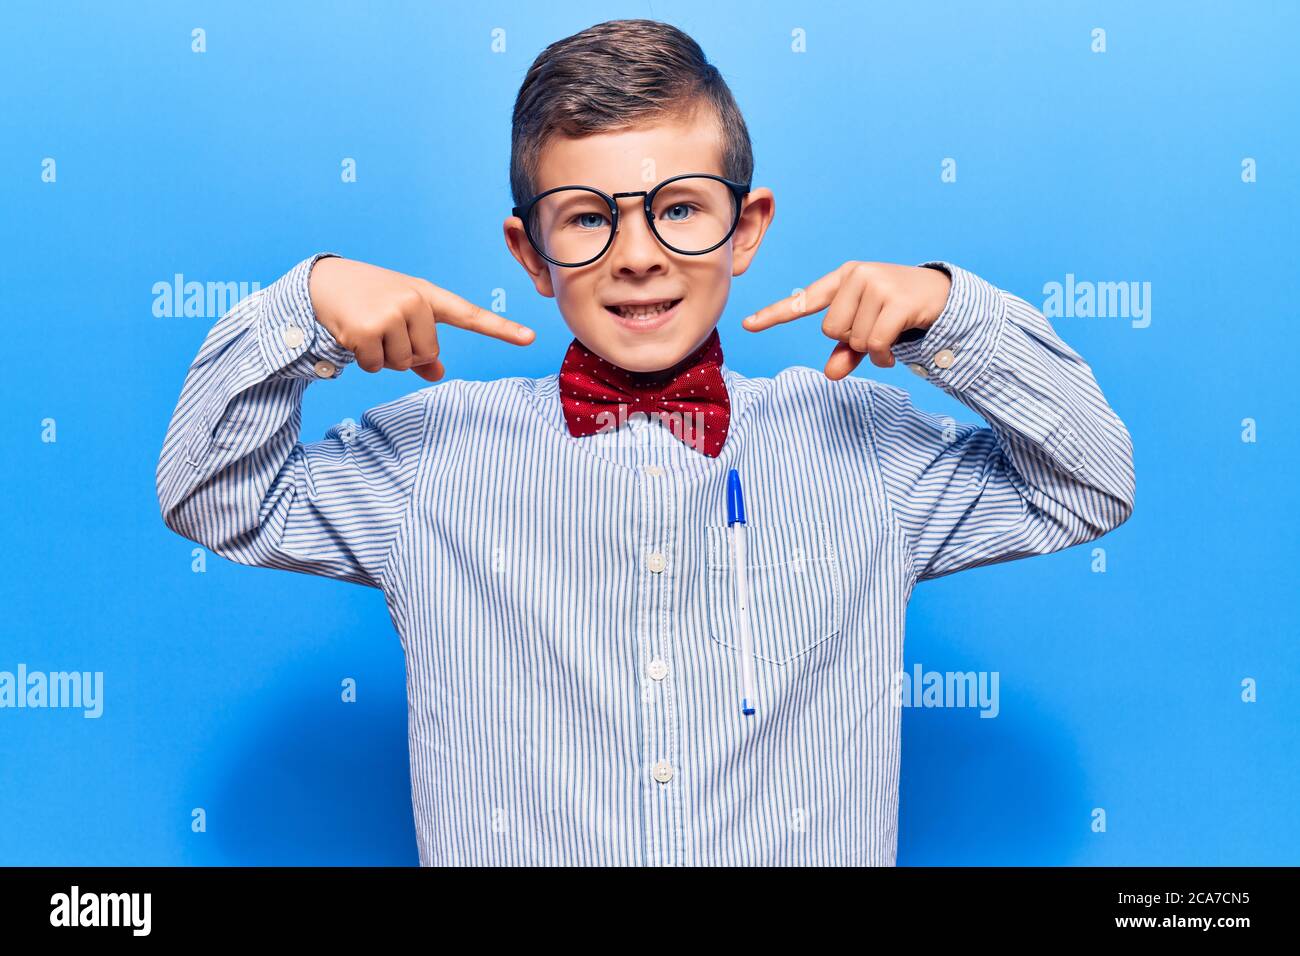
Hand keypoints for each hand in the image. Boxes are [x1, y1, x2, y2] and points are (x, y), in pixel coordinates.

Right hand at [309, 257, 534, 381]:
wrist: (323, 281)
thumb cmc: (368, 299)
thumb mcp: (401, 315)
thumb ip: (422, 345)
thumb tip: (437, 374)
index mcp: (428, 296)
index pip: (470, 315)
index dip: (501, 330)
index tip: (530, 338)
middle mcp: (414, 301)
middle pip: (427, 355)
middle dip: (405, 353)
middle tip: (383, 329)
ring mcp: (391, 313)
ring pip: (403, 364)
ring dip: (383, 357)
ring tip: (367, 329)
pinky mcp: (367, 329)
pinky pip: (377, 367)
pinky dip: (364, 360)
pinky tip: (353, 335)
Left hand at [741, 261, 950, 379]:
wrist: (941, 295)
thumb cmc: (897, 311)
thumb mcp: (867, 328)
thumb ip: (845, 351)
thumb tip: (830, 375)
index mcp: (843, 278)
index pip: (804, 300)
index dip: (774, 315)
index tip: (747, 325)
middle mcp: (857, 275)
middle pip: (831, 330)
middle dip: (852, 341)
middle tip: (875, 332)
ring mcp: (877, 284)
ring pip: (853, 338)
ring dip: (871, 349)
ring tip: (889, 337)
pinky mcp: (896, 300)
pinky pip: (874, 343)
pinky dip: (882, 356)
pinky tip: (893, 352)